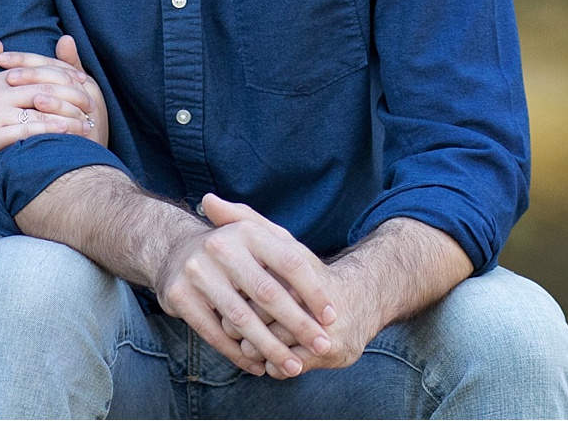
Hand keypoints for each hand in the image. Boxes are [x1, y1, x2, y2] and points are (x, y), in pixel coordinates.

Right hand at [0, 40, 96, 178]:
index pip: (31, 70)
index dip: (58, 73)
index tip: (78, 80)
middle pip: (42, 87)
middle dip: (71, 92)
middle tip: (92, 100)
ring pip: (38, 109)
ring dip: (67, 114)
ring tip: (88, 120)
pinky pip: (26, 132)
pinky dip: (49, 131)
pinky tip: (65, 134)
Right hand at [151, 192, 338, 379]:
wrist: (173, 252)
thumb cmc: (231, 252)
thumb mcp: (256, 238)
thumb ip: (291, 256)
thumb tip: (330, 299)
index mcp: (247, 231)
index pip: (289, 261)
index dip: (313, 291)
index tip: (331, 317)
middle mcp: (220, 247)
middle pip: (267, 293)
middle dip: (298, 324)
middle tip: (321, 346)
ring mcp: (197, 272)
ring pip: (241, 319)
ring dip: (271, 348)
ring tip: (294, 366)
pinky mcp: (179, 296)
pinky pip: (214, 333)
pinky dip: (238, 354)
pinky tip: (258, 366)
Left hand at [225, 213, 469, 375]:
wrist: (360, 300)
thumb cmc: (307, 271)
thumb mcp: (281, 241)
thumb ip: (245, 220)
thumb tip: (208, 200)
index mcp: (303, 268)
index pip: (261, 284)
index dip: (240, 294)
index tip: (226, 296)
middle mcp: (322, 299)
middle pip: (270, 316)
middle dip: (246, 323)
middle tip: (229, 326)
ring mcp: (332, 328)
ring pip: (281, 345)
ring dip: (259, 347)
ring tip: (244, 345)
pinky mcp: (338, 353)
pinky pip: (296, 366)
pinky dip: (277, 365)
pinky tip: (266, 362)